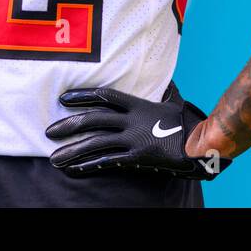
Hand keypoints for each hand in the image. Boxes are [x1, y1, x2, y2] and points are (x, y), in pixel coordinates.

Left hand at [45, 83, 231, 179]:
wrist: (201, 143)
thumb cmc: (189, 122)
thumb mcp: (174, 102)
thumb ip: (165, 93)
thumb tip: (167, 81)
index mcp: (138, 104)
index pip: (105, 96)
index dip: (83, 96)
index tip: (63, 99)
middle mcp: (132, 120)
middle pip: (94, 120)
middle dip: (69, 125)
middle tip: (49, 131)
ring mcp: (134, 139)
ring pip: (96, 142)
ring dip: (72, 150)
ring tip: (54, 158)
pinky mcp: (137, 157)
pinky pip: (108, 161)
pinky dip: (89, 165)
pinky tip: (74, 169)